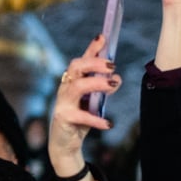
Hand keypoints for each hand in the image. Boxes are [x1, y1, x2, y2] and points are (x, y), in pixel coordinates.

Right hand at [49, 34, 119, 180]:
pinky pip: (81, 116)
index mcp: (73, 80)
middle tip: (113, 65)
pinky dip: (96, 119)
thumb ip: (103, 88)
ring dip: (97, 83)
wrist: (65, 143)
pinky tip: (109, 123)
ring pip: (77, 86)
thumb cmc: (80, 118)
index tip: (103, 37)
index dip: (92, 48)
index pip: (82, 60)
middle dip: (94, 63)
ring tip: (114, 85)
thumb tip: (117, 77)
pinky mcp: (64, 118)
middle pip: (76, 67)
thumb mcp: (93, 100)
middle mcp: (66, 87)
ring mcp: (63, 102)